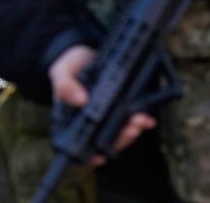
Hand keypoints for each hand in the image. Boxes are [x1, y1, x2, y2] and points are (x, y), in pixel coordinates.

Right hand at [49, 45, 156, 159]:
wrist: (87, 51)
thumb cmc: (70, 65)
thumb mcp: (62, 71)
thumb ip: (65, 85)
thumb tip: (80, 100)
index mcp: (71, 121)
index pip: (79, 147)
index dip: (89, 157)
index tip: (99, 157)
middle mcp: (91, 123)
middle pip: (104, 143)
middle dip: (120, 139)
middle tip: (130, 129)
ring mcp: (107, 117)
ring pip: (120, 133)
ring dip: (132, 129)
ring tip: (140, 120)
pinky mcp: (120, 108)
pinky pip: (131, 119)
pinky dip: (140, 120)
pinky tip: (147, 117)